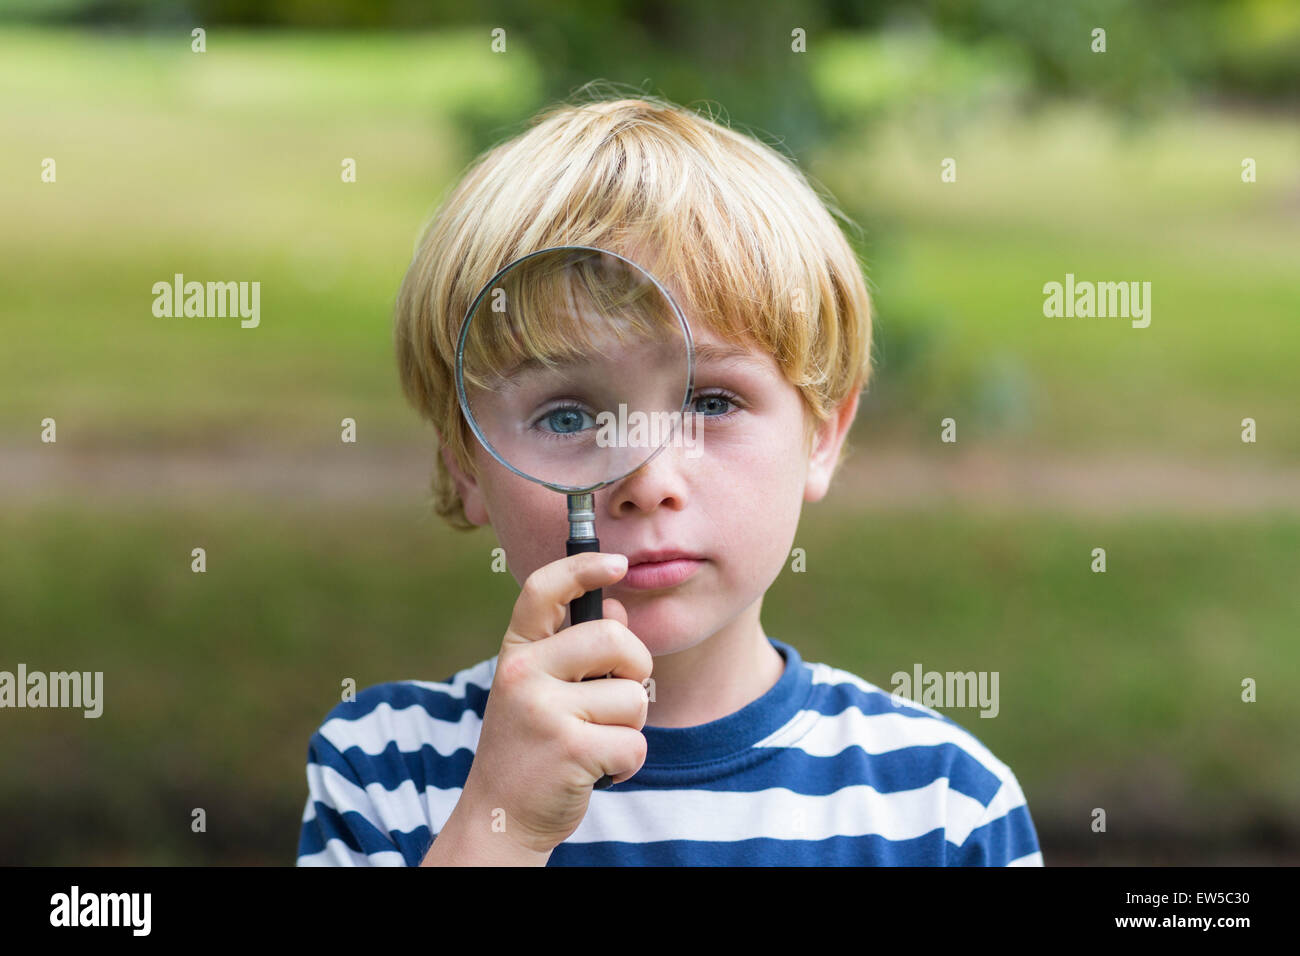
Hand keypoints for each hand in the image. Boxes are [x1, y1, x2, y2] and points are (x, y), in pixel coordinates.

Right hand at [455, 551, 651, 856]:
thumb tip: (617, 607)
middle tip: (619, 694)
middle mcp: (523, 674)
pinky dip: (629, 762)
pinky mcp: (568, 751)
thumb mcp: (539, 686)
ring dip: (629, 726)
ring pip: (633, 697)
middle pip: (614, 638)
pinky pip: (634, 743)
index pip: (543, 589)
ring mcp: (543, 712)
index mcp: (516, 652)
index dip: (584, 566)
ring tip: (594, 741)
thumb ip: (573, 646)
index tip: (617, 562)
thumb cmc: (532, 743)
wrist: (500, 814)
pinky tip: (598, 770)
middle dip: (635, 667)